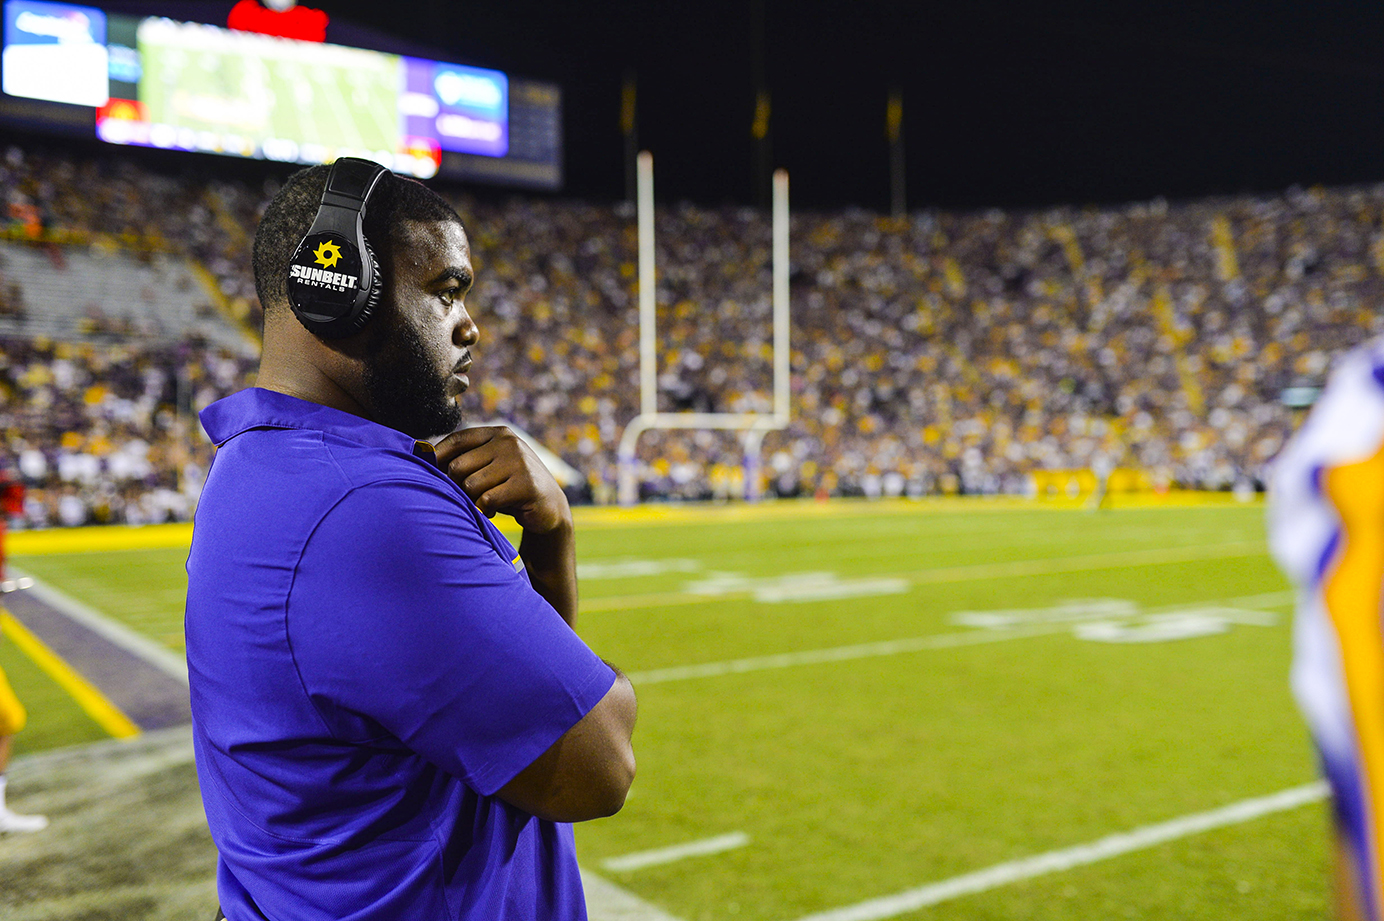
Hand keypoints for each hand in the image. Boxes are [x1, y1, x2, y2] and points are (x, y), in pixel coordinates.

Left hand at [433, 426, 571, 534]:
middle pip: (458, 466)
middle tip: (467, 497)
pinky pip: (487, 500)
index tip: (427, 473)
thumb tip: (422, 454)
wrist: (550, 507)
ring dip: (472, 501)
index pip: (457, 439)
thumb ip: (467, 458)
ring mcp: (519, 462)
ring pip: (470, 485)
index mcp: (498, 434)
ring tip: (483, 504)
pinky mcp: (525, 484)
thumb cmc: (509, 487)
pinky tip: (493, 511)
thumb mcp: (491, 465)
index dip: (437, 456)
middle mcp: (509, 443)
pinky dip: (485, 510)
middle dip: (456, 486)